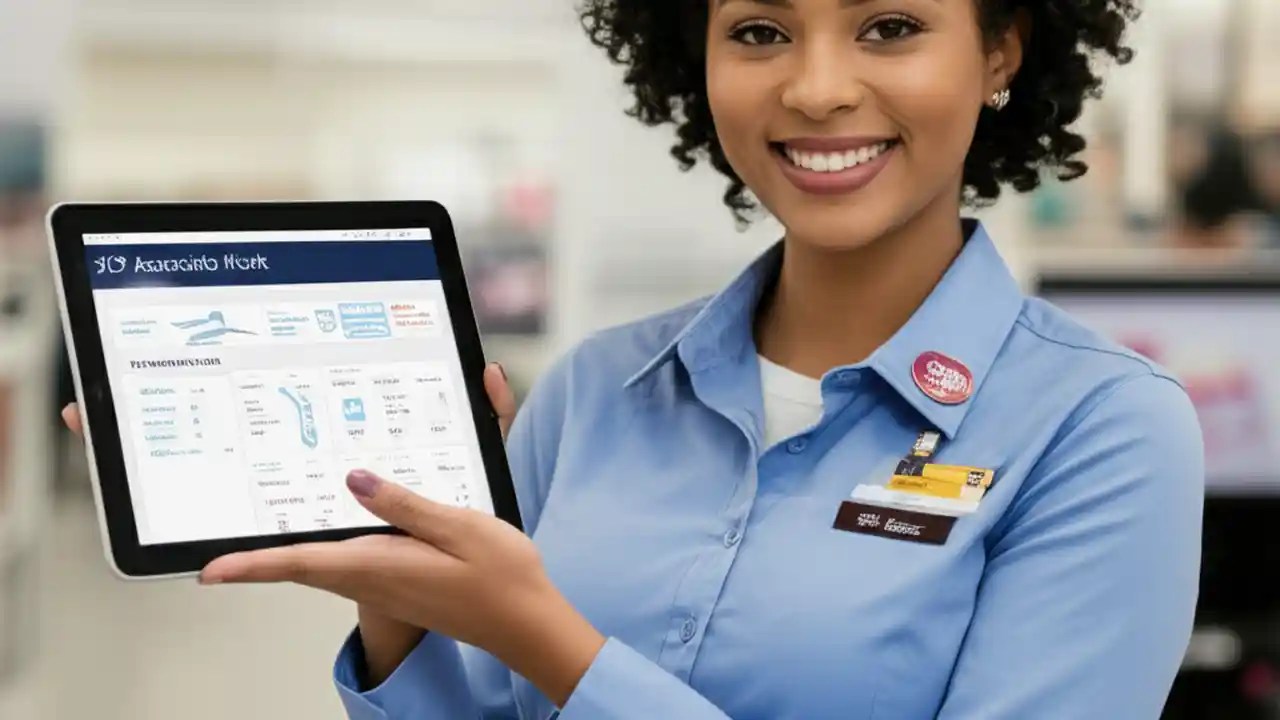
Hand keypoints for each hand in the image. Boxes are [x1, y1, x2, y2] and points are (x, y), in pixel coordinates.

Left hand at [199, 452, 604, 705]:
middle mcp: (375, 579)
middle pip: (302, 566)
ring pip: (323, 567)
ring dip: (289, 554)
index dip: (251, 566)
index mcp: (381, 564)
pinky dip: (325, 554)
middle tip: (222, 547)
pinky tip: (332, 531)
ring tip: (261, 536)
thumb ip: (403, 504)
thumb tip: (353, 481)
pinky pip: (349, 567)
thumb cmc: (502, 577)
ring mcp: (387, 587)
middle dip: (259, 557)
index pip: (300, 563)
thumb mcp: (458, 527)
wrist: (527, 622)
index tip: (210, 570)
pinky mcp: (401, 585)